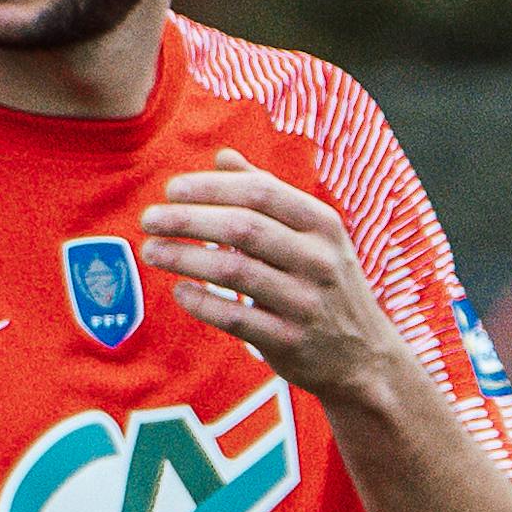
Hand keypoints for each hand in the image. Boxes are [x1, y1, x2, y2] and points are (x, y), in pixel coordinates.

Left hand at [140, 158, 416, 426]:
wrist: (363, 354)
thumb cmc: (324, 283)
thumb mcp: (313, 234)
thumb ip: (268, 193)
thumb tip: (223, 156)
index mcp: (322, 224)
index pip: (260, 192)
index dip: (211, 187)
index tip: (171, 189)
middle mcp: (318, 259)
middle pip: (242, 228)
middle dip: (188, 219)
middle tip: (148, 219)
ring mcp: (305, 301)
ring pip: (234, 271)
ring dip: (185, 257)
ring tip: (151, 250)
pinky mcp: (289, 340)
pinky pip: (235, 318)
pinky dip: (202, 302)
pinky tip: (179, 290)